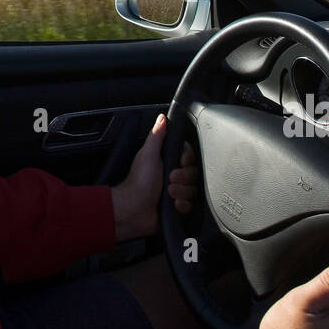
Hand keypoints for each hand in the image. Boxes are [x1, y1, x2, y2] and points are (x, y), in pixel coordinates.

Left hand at [111, 113, 198, 241]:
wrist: (134, 210)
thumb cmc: (138, 182)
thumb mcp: (148, 155)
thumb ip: (157, 136)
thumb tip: (162, 117)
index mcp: (167, 162)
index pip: (189, 156)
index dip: (187, 159)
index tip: (180, 162)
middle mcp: (174, 176)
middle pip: (194, 173)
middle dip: (183, 178)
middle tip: (170, 179)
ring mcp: (177, 192)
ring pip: (194, 190)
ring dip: (182, 192)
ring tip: (169, 193)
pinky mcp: (178, 208)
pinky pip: (191, 205)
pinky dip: (183, 205)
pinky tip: (174, 205)